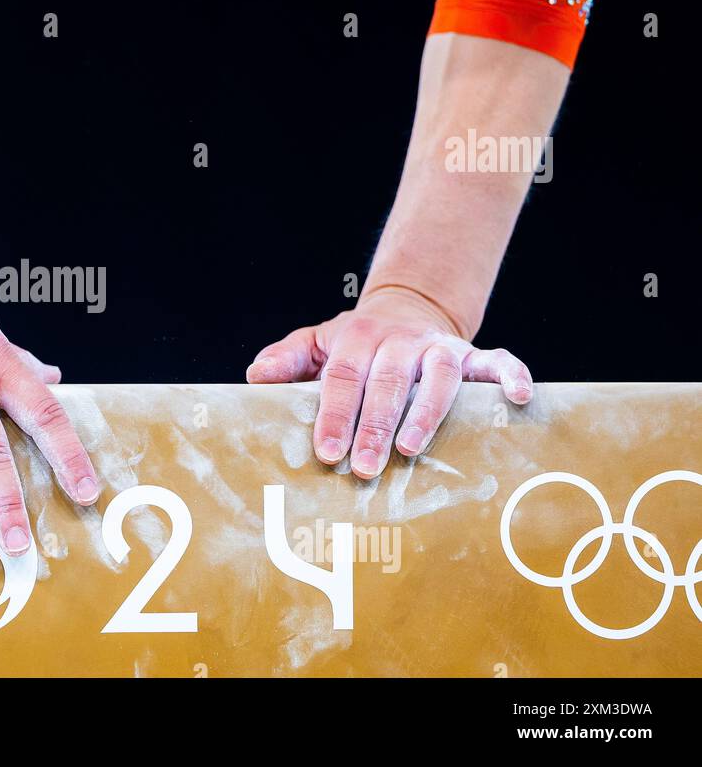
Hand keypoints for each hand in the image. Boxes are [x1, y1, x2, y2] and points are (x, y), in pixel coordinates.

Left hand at [245, 288, 531, 478]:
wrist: (407, 306)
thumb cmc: (357, 341)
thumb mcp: (317, 342)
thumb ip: (287, 359)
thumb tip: (255, 377)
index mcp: (357, 340)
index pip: (342, 378)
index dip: (333, 414)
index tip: (326, 451)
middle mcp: (400, 342)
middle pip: (387, 382)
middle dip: (375, 425)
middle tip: (365, 467)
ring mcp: (439, 347)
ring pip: (439, 375)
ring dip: (427, 411)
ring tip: (412, 448)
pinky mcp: (474, 354)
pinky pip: (497, 360)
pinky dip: (510, 375)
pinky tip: (518, 397)